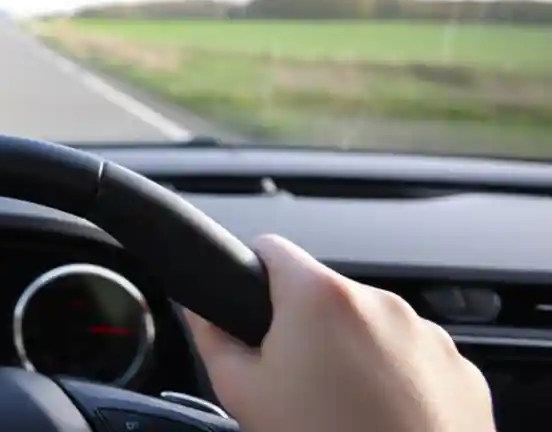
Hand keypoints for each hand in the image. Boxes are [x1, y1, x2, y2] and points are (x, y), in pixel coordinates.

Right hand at [185, 235, 493, 431]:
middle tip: (294, 384)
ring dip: (352, 354)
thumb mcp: (242, 393)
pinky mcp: (462, 372)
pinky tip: (380, 420)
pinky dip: (396, 381)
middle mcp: (381, 303)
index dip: (252, 277)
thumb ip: (212, 337)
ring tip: (340, 409)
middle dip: (305, 329)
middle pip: (323, 295)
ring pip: (370, 328)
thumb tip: (200, 309)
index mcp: (321, 297)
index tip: (252, 312)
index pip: (271, 248)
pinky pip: (414, 360)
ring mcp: (429, 336)